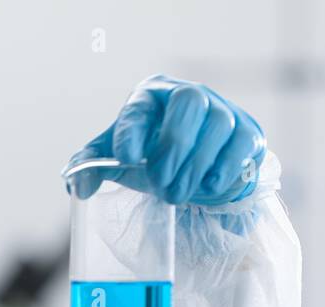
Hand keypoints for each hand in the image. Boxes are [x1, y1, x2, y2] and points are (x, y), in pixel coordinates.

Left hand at [67, 75, 264, 205]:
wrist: (194, 172)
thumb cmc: (152, 158)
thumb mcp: (120, 161)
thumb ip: (93, 167)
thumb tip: (76, 184)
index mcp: (151, 98)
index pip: (140, 107)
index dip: (132, 132)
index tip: (127, 159)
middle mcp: (189, 94)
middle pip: (189, 101)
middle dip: (174, 144)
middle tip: (161, 181)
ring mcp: (223, 110)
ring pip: (219, 122)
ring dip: (196, 163)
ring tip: (178, 193)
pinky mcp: (247, 132)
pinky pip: (243, 143)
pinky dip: (225, 168)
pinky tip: (208, 186)